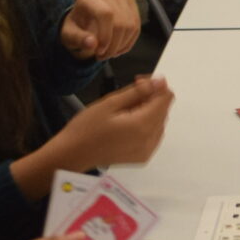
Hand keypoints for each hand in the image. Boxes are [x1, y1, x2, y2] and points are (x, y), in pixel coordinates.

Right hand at [49, 77, 172, 171]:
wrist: (73, 154)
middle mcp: (149, 140)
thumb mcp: (110, 103)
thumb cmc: (86, 128)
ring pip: (159, 122)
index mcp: (142, 125)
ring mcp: (147, 151)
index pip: (166, 98)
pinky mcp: (142, 157)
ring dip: (148, 112)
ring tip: (124, 111)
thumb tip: (159, 82)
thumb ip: (138, 91)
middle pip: (163, 110)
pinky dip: (145, 126)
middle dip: (150, 98)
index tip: (139, 82)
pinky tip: (127, 124)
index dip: (156, 86)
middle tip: (127, 95)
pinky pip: (153, 136)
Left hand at [60, 0, 140, 60]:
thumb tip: (92, 44)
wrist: (83, 21)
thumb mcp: (69, 35)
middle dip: (114, 44)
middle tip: (103, 56)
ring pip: (130, 25)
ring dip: (122, 45)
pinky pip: (136, 26)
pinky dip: (129, 42)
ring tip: (109, 53)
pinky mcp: (130, 4)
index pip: (105, 13)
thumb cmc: (76, 26)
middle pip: (120, 21)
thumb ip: (78, 39)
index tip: (100, 51)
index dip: (106, 35)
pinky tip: (118, 48)